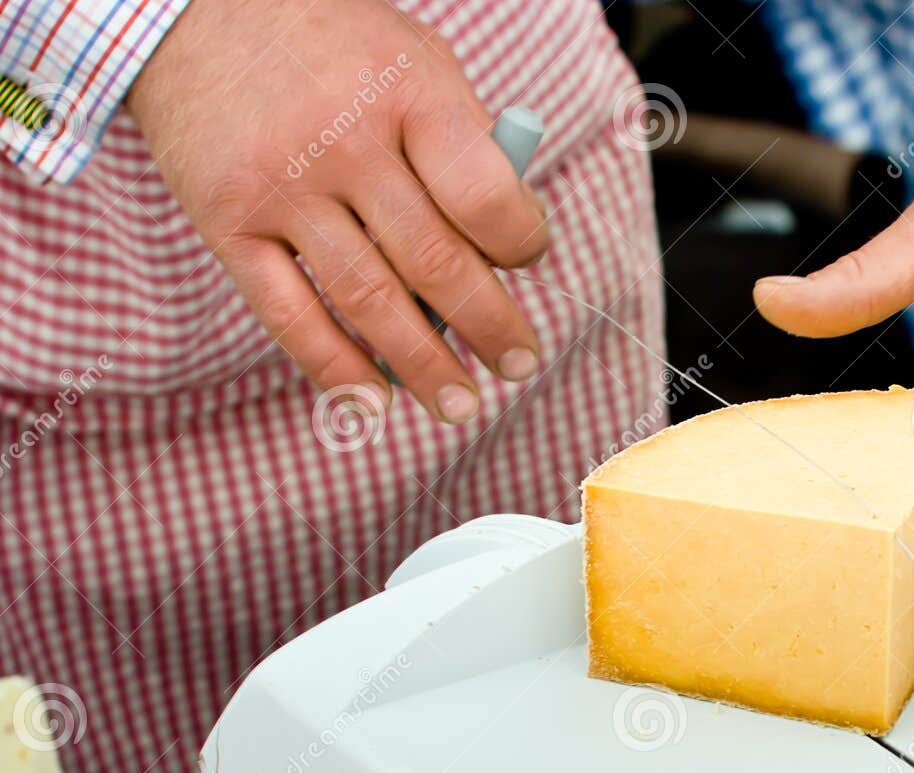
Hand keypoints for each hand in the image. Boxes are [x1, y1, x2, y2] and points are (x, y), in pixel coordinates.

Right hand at [126, 0, 548, 422]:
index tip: (528, 265)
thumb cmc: (331, 44)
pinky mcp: (228, 223)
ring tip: (459, 404)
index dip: (520, 247)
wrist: (196, 12)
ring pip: (368, 301)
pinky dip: (335, 369)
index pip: (483, 198)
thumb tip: (510, 244)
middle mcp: (344, 144)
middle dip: (487, 327)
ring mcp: (282, 188)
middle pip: (434, 262)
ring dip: (422, 365)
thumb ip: (466, 142)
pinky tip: (373, 402)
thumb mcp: (415, 61)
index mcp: (407, 94)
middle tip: (517, 364)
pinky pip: (288, 315)